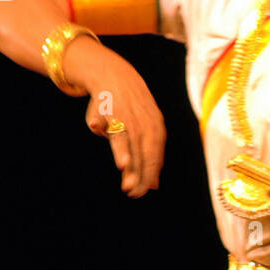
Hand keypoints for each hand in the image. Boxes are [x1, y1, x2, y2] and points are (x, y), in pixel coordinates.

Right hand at [71, 45, 166, 197]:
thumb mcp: (143, 129)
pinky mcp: (113, 113)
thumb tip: (154, 185)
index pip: (155, 155)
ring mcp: (130, 118)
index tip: (144, 191)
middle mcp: (146, 124)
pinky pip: (117, 133)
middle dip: (140, 175)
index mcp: (156, 129)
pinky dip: (120, 148)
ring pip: (132, 145)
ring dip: (130, 164)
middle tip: (133, 193)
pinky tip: (122, 163)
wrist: (114, 75)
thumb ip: (148, 156)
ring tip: (129, 182)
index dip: (150, 174)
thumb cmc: (129, 108)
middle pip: (145, 153)